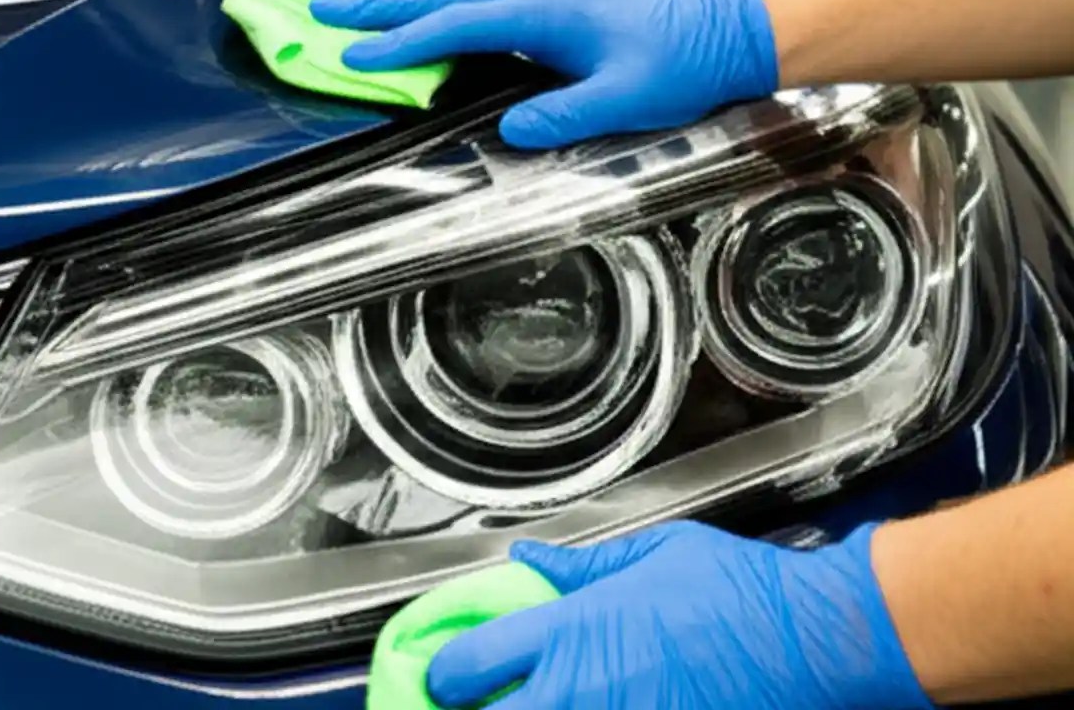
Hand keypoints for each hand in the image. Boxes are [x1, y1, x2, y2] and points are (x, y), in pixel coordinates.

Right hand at [309, 0, 779, 148]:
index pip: (455, 26)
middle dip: (378, 1)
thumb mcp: (628, 97)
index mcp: (545, 12)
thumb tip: (510, 130)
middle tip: (321, 8)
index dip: (401, 43)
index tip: (353, 55)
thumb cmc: (685, 59)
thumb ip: (564, 115)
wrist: (733, 21)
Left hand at [426, 521, 932, 708]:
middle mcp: (577, 690)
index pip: (468, 664)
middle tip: (473, 709)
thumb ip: (580, 567)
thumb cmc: (734, 591)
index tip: (444, 678)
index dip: (442, 676)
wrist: (807, 640)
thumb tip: (528, 559)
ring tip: (537, 706)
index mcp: (569, 631)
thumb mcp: (651, 555)